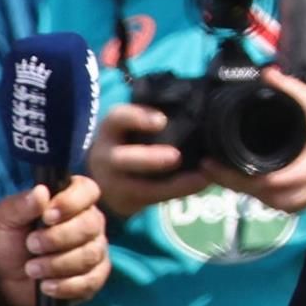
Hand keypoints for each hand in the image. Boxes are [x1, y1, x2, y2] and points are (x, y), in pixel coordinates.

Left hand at [0, 177, 111, 305]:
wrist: (6, 280)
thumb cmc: (11, 243)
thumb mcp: (6, 220)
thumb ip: (21, 205)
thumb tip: (41, 192)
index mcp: (71, 200)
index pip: (87, 190)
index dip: (71, 202)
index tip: (47, 216)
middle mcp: (90, 223)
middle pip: (90, 226)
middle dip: (57, 238)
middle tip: (32, 245)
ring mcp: (96, 250)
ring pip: (89, 255)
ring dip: (57, 264)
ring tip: (32, 268)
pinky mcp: (95, 277)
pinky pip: (91, 281)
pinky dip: (66, 285)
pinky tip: (46, 286)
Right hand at [86, 102, 210, 219]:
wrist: (103, 179)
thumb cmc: (127, 141)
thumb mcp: (128, 126)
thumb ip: (149, 117)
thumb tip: (193, 103)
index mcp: (110, 130)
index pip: (117, 119)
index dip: (137, 118)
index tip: (162, 121)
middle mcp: (107, 156)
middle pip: (124, 159)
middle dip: (150, 159)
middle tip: (176, 157)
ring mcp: (115, 183)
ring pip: (141, 187)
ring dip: (174, 184)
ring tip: (202, 178)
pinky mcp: (129, 201)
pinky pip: (156, 199)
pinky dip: (181, 192)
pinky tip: (202, 183)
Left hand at [200, 68, 305, 214]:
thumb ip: (293, 89)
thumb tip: (267, 73)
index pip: (273, 182)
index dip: (240, 178)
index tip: (214, 163)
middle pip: (269, 197)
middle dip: (238, 185)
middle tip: (209, 170)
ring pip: (276, 203)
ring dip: (250, 192)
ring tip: (223, 175)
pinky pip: (283, 202)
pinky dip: (263, 194)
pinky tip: (247, 180)